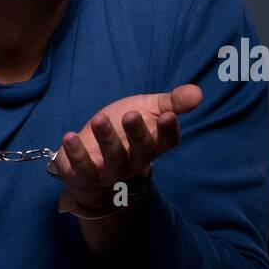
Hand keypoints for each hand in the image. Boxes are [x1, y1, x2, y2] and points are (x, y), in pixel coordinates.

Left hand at [50, 85, 202, 211]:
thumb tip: (199, 93)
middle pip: (142, 151)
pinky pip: (84, 169)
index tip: (167, 114)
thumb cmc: (123, 129)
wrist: (92, 155)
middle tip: (131, 115)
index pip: (167, 142)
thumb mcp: (148, 110)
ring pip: (113, 159)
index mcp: (153, 144)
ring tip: (99, 119)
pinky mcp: (86, 175)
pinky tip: (70, 137)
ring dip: (107, 139)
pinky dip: (76, 154)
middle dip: (137, 134)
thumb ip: (172, 102)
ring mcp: (111, 171)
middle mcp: (135, 160)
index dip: (168, 130)